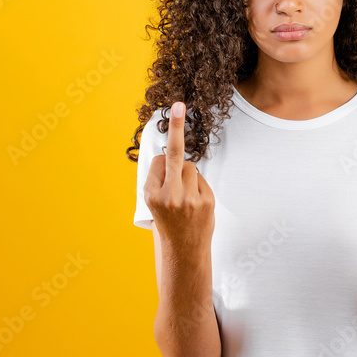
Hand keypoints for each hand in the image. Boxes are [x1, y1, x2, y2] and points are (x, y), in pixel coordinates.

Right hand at [144, 102, 215, 256]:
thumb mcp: (153, 203)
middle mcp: (169, 195)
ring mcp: (189, 198)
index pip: (159, 161)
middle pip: (174, 154)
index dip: (162, 162)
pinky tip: (194, 202)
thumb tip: (169, 152)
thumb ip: (159, 179)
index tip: (163, 122)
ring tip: (184, 196)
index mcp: (150, 194)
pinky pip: (201, 178)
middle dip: (176, 128)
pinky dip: (197, 185)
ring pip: (190, 166)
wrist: (184, 250)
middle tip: (179, 105)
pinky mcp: (206, 200)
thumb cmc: (167, 221)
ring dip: (187, 174)